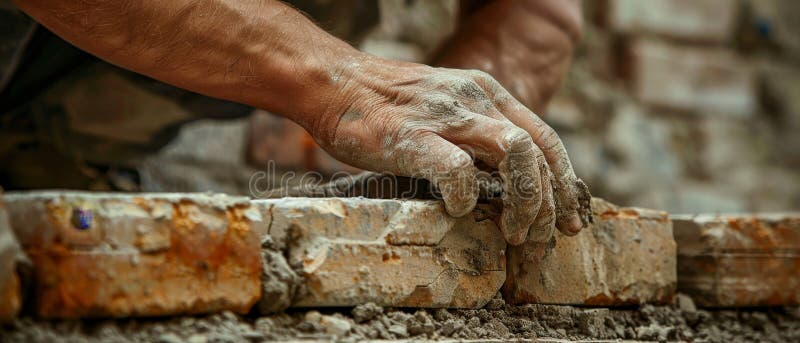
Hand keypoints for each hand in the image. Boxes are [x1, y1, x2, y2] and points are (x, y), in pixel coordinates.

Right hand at [305, 55, 590, 244]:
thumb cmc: (385, 107)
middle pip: (539, 151)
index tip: (568, 220)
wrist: (334, 84)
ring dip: (525, 201)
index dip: (564, 184)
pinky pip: (458, 170)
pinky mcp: (414, 136)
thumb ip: (475, 136)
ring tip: (514, 234)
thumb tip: (502, 181)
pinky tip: (459, 211)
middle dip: (551, 204)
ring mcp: (447, 116)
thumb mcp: (445, 109)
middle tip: (541, 241)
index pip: (546, 139)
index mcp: (487, 94)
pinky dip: (467, 197)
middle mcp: (476, 100)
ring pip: (516, 154)